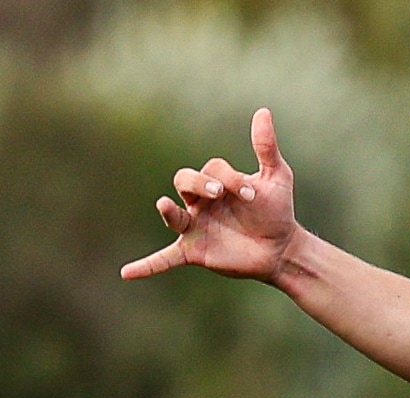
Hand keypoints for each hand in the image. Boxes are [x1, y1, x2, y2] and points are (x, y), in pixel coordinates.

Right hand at [123, 109, 302, 283]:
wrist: (283, 247)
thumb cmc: (277, 210)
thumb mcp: (276, 177)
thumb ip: (265, 147)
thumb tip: (263, 111)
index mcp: (215, 182)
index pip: (211, 170)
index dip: (229, 178)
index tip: (251, 193)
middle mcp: (200, 202)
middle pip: (183, 182)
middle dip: (197, 184)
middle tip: (217, 192)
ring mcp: (195, 227)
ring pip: (173, 215)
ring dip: (168, 211)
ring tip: (165, 206)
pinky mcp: (196, 251)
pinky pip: (166, 259)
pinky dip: (148, 266)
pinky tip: (127, 273)